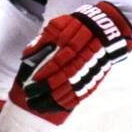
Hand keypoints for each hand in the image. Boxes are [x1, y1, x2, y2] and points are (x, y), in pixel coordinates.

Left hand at [14, 2, 131, 116]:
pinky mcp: (95, 80)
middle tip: (30, 95)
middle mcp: (84, 58)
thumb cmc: (76, 26)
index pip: (59, 61)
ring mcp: (91, 71)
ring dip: (53, 99)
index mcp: (75, 43)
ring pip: (71, 89)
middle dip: (46, 89)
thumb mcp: (58, 25)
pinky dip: (66, 102)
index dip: (46, 72)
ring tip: (36, 105)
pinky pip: (80, 95)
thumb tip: (26, 56)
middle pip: (64, 78)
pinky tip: (53, 106)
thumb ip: (42, 40)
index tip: (33, 80)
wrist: (105, 28)